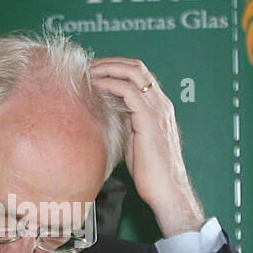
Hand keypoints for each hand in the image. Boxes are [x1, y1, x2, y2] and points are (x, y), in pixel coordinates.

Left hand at [90, 57, 204, 236]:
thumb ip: (126, 122)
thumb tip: (105, 113)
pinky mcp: (149, 120)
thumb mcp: (134, 140)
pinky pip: (128, 91)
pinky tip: (94, 88)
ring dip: (107, 69)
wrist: (166, 190)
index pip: (139, 74)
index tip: (93, 71)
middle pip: (136, 66)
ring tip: (87, 73)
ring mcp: (158, 109)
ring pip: (133, 73)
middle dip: (109, 62)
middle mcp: (161, 103)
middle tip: (87, 67)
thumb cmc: (150, 172)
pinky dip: (109, 84)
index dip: (115, 67)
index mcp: (159, 107)